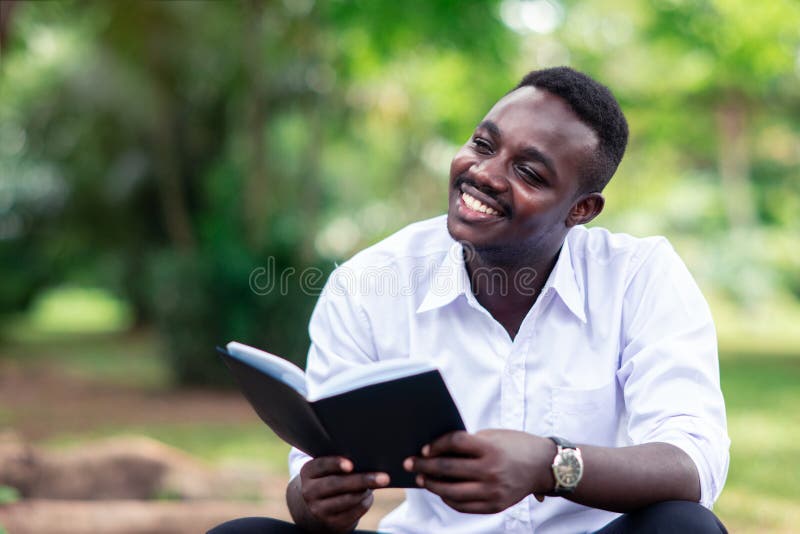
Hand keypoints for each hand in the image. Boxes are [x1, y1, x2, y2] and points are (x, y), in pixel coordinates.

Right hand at [296, 456, 389, 532]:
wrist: (316, 507)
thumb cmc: (330, 478)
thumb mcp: (328, 469)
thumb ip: (342, 463)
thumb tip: (369, 459)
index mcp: (308, 472)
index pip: (321, 465)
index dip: (335, 464)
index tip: (351, 465)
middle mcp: (309, 491)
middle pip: (337, 484)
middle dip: (362, 480)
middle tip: (384, 478)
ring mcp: (318, 509)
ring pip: (348, 499)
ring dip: (365, 491)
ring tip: (379, 482)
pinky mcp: (330, 523)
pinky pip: (353, 512)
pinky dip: (365, 503)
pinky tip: (368, 496)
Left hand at [403, 429, 554, 513]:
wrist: (544, 466)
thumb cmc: (515, 445)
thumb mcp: (492, 437)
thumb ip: (468, 444)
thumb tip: (436, 450)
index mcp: (490, 448)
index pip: (454, 442)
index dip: (436, 445)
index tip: (423, 448)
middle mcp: (491, 471)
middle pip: (448, 469)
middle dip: (425, 466)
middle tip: (409, 464)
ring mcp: (493, 491)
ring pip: (452, 491)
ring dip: (432, 485)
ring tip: (422, 478)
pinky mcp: (495, 506)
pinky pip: (464, 506)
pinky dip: (449, 499)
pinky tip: (441, 491)